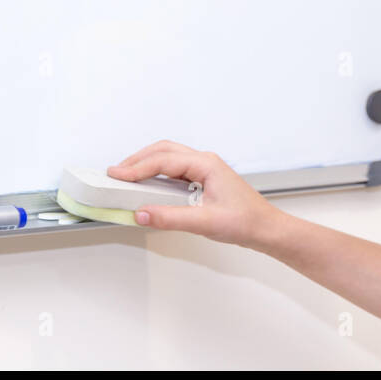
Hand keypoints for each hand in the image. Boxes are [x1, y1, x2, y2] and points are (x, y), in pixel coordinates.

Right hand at [107, 140, 277, 249]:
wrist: (265, 228)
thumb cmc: (245, 221)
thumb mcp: (205, 223)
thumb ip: (171, 218)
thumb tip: (141, 213)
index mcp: (207, 164)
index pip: (163, 160)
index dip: (137, 168)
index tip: (116, 175)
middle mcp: (205, 162)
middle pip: (164, 151)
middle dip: (138, 160)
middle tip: (115, 173)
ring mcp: (204, 170)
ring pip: (168, 158)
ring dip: (146, 164)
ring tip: (125, 177)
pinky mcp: (203, 180)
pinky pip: (174, 171)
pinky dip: (156, 174)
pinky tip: (146, 185)